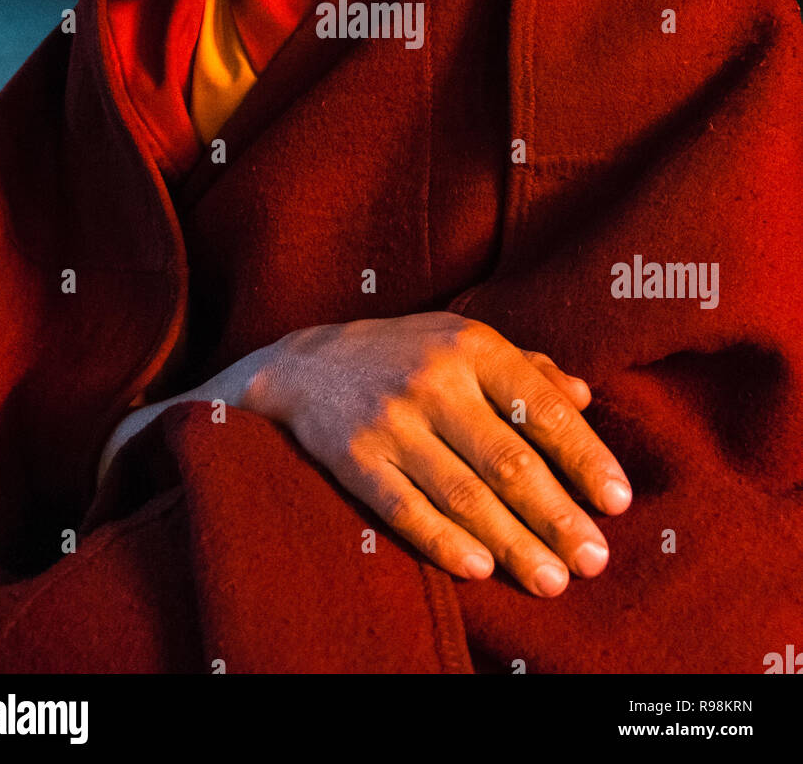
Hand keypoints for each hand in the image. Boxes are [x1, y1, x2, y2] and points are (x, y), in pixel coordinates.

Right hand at [241, 311, 630, 595]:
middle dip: (557, 516)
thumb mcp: (463, 341)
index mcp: (472, 346)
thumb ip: (527, 367)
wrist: (304, 365)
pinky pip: (406, 510)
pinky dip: (444, 542)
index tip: (617, 502)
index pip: (541, 406)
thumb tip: (585, 398)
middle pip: (508, 460)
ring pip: (463, 494)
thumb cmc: (405, 355)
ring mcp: (391, 421)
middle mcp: (433, 379)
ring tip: (551, 580)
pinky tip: (481, 567)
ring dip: (513, 543)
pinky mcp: (354, 459)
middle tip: (593, 561)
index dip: (584, 457)